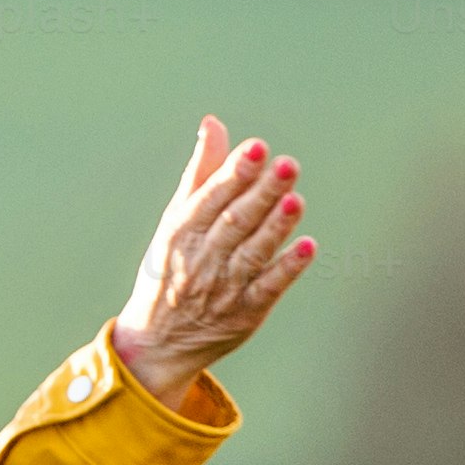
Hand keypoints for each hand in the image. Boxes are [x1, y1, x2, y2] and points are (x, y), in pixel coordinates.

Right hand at [110, 117, 313, 414]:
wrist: (157, 341)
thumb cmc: (171, 268)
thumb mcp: (175, 220)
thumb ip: (201, 173)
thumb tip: (213, 122)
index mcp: (181, 231)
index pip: (211, 197)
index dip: (235, 172)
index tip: (257, 148)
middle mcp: (201, 258)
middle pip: (236, 221)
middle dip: (261, 192)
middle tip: (288, 165)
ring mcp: (224, 287)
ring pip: (253, 252)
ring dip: (276, 226)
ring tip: (296, 199)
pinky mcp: (246, 313)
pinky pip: (268, 288)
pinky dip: (287, 269)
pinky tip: (307, 247)